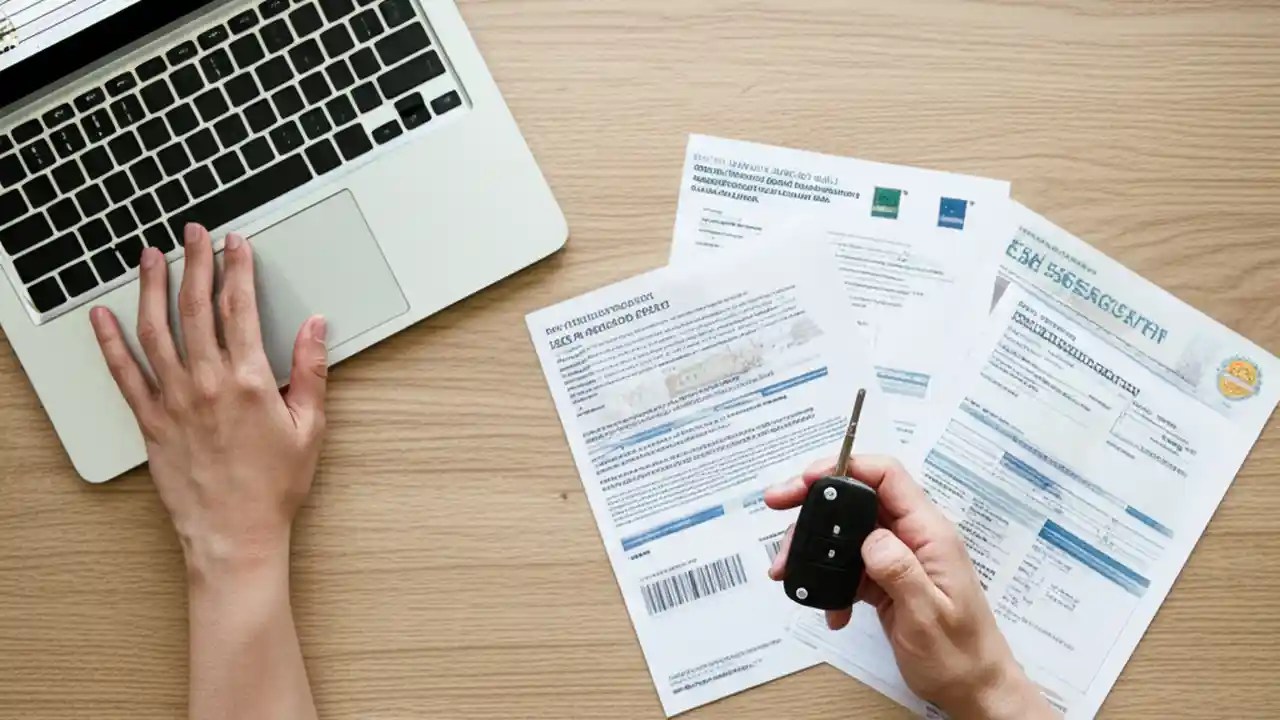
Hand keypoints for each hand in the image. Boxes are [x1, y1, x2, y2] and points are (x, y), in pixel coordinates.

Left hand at [90, 224, 328, 578]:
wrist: (235, 534)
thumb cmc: (275, 486)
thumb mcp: (311, 427)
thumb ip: (312, 371)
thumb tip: (315, 326)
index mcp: (251, 382)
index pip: (241, 309)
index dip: (237, 270)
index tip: (235, 244)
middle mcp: (208, 384)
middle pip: (197, 309)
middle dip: (195, 264)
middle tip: (192, 234)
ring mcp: (174, 401)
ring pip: (156, 331)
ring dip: (151, 288)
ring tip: (149, 257)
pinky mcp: (151, 422)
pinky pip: (125, 374)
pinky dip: (111, 343)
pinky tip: (102, 317)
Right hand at [765, 456, 1055, 719]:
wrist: (974, 689)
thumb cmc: (959, 656)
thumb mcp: (928, 615)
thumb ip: (900, 571)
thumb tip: (871, 537)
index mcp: (929, 533)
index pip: (887, 478)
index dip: (845, 468)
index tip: (807, 480)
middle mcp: (913, 537)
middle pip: (857, 499)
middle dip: (814, 501)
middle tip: (776, 504)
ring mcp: (899, 557)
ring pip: (846, 532)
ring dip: (813, 546)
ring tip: (786, 568)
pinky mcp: (887, 579)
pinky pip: (850, 565)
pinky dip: (830, 582)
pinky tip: (829, 609)